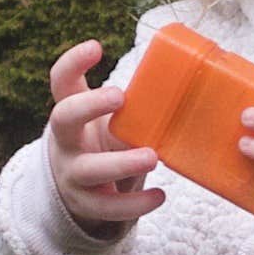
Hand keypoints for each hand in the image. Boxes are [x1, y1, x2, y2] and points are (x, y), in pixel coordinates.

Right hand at [45, 42, 159, 237]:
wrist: (78, 190)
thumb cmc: (102, 143)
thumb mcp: (109, 121)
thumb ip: (135, 106)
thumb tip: (192, 82)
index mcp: (71, 112)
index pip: (61, 81)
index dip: (73, 62)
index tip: (96, 47)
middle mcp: (65, 141)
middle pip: (63, 118)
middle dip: (89, 106)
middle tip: (120, 96)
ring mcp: (71, 174)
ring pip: (88, 169)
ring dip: (121, 162)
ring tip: (153, 156)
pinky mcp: (85, 204)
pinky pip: (106, 207)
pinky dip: (134, 204)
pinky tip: (159, 196)